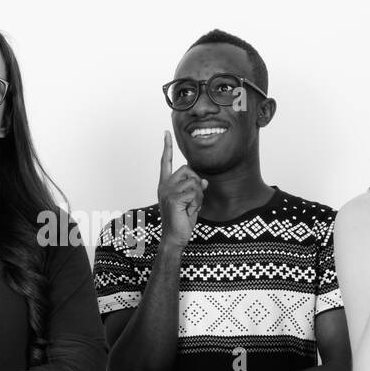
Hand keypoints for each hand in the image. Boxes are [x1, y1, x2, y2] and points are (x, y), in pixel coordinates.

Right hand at [157, 131, 207, 248]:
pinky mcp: (174, 198)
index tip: (166, 133)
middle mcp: (164, 185)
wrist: (174, 237)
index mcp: (165, 184)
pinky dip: (197, 201)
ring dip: (198, 194)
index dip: (167, 147)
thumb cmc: (181, 220)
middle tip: (194, 199)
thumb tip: (204, 181)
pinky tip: (190, 210)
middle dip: (196, 182)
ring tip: (191, 207)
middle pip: (187, 169)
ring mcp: (168, 191)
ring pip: (193, 180)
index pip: (166, 162)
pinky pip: (195, 191)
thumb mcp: (190, 201)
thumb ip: (195, 189)